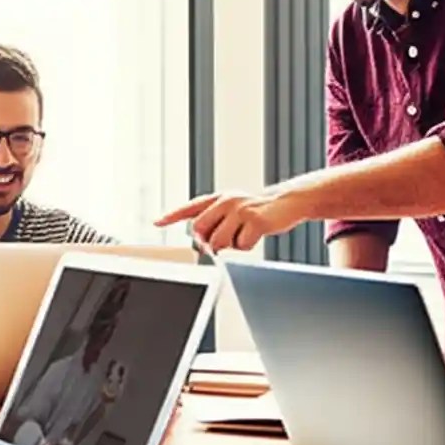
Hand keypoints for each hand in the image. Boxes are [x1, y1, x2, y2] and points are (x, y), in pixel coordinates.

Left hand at [156, 190, 305, 252]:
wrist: (288, 201)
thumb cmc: (258, 210)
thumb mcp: (235, 208)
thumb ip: (216, 220)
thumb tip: (201, 243)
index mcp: (218, 198)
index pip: (190, 207)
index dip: (172, 216)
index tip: (156, 222)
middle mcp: (226, 200)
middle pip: (201, 231)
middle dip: (211, 242)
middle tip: (228, 238)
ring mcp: (240, 209)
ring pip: (219, 242)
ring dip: (231, 245)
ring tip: (244, 233)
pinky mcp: (254, 220)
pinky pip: (241, 246)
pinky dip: (248, 246)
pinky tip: (257, 234)